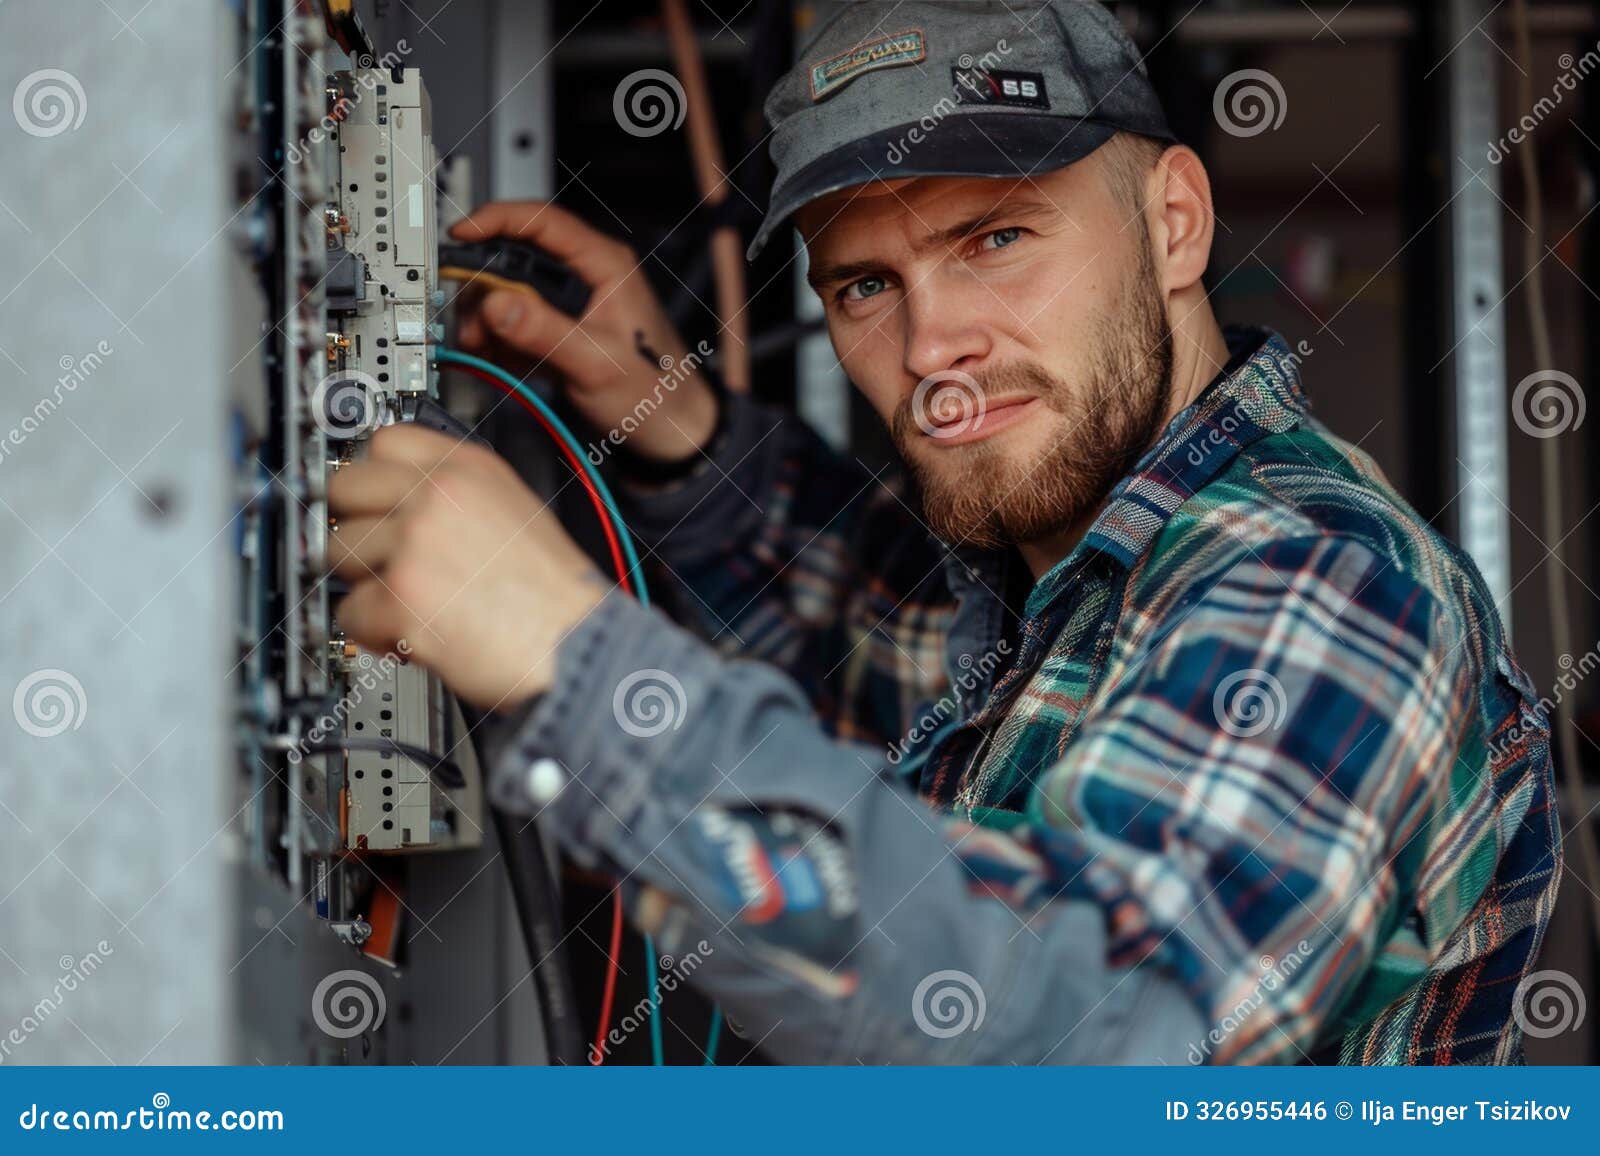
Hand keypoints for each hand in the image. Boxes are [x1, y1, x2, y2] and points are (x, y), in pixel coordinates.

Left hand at [326, 423, 606, 710]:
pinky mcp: (403, 598)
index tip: (368, 500)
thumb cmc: (556, 597)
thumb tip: (397, 504)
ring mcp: (417, 543)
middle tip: (382, 561)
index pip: (384, 441)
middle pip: (344, 490)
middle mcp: (439, 495)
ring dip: (364, 586)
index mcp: (470, 469)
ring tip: (409, 604)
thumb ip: (456, 497)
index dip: (371, 478)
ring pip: (338, 552)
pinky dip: (374, 634)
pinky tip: (414, 635)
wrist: (579, 646)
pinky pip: (349, 612)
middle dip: (355, 530)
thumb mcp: (515, 511)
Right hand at [449, 201, 717, 463]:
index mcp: (605, 266)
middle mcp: (586, 277)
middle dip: (484, 287)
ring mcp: (570, 304)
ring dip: (487, 318)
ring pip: (511, 293)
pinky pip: (516, 324)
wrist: (671, 432)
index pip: (544, 222)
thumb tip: (496, 304)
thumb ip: (544, 332)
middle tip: (467, 316)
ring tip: (481, 346)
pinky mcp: (560, 331)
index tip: (460, 233)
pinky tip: (494, 358)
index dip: (497, 220)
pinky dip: (499, 339)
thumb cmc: (655, 394)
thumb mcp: (594, 362)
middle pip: (518, 258)